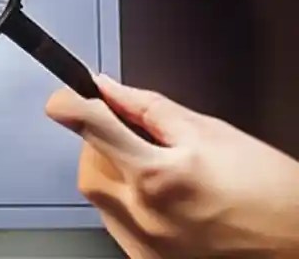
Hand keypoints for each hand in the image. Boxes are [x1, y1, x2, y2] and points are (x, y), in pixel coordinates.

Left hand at [46, 75, 298, 257]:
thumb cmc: (269, 189)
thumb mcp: (210, 133)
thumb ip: (149, 109)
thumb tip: (107, 88)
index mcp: (158, 176)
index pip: (92, 129)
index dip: (72, 106)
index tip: (63, 99)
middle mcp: (144, 216)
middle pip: (89, 168)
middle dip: (102, 145)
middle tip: (133, 138)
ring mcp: (144, 245)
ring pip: (100, 199)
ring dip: (114, 175)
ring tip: (160, 172)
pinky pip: (117, 225)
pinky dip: (127, 205)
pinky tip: (162, 200)